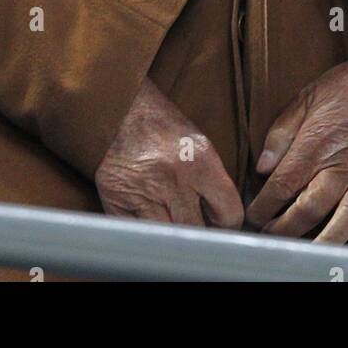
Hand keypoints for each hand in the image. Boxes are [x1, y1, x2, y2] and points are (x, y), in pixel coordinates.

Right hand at [95, 76, 243, 228]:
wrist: (120, 107)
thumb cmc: (163, 126)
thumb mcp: (199, 144)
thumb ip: (214, 181)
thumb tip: (229, 220)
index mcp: (200, 161)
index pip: (230, 214)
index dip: (229, 223)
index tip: (221, 222)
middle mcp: (173, 179)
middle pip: (198, 231)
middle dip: (201, 233)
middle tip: (199, 227)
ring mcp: (142, 193)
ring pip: (168, 239)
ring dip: (174, 236)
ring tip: (175, 225)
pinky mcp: (116, 203)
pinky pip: (139, 235)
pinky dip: (147, 235)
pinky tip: (151, 222)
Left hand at [246, 26, 347, 249]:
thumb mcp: (306, 97)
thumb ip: (281, 133)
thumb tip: (261, 167)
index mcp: (316, 143)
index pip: (283, 185)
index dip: (264, 206)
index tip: (253, 217)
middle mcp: (343, 165)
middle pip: (309, 208)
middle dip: (285, 228)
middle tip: (271, 239)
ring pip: (346, 219)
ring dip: (325, 242)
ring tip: (307, 258)